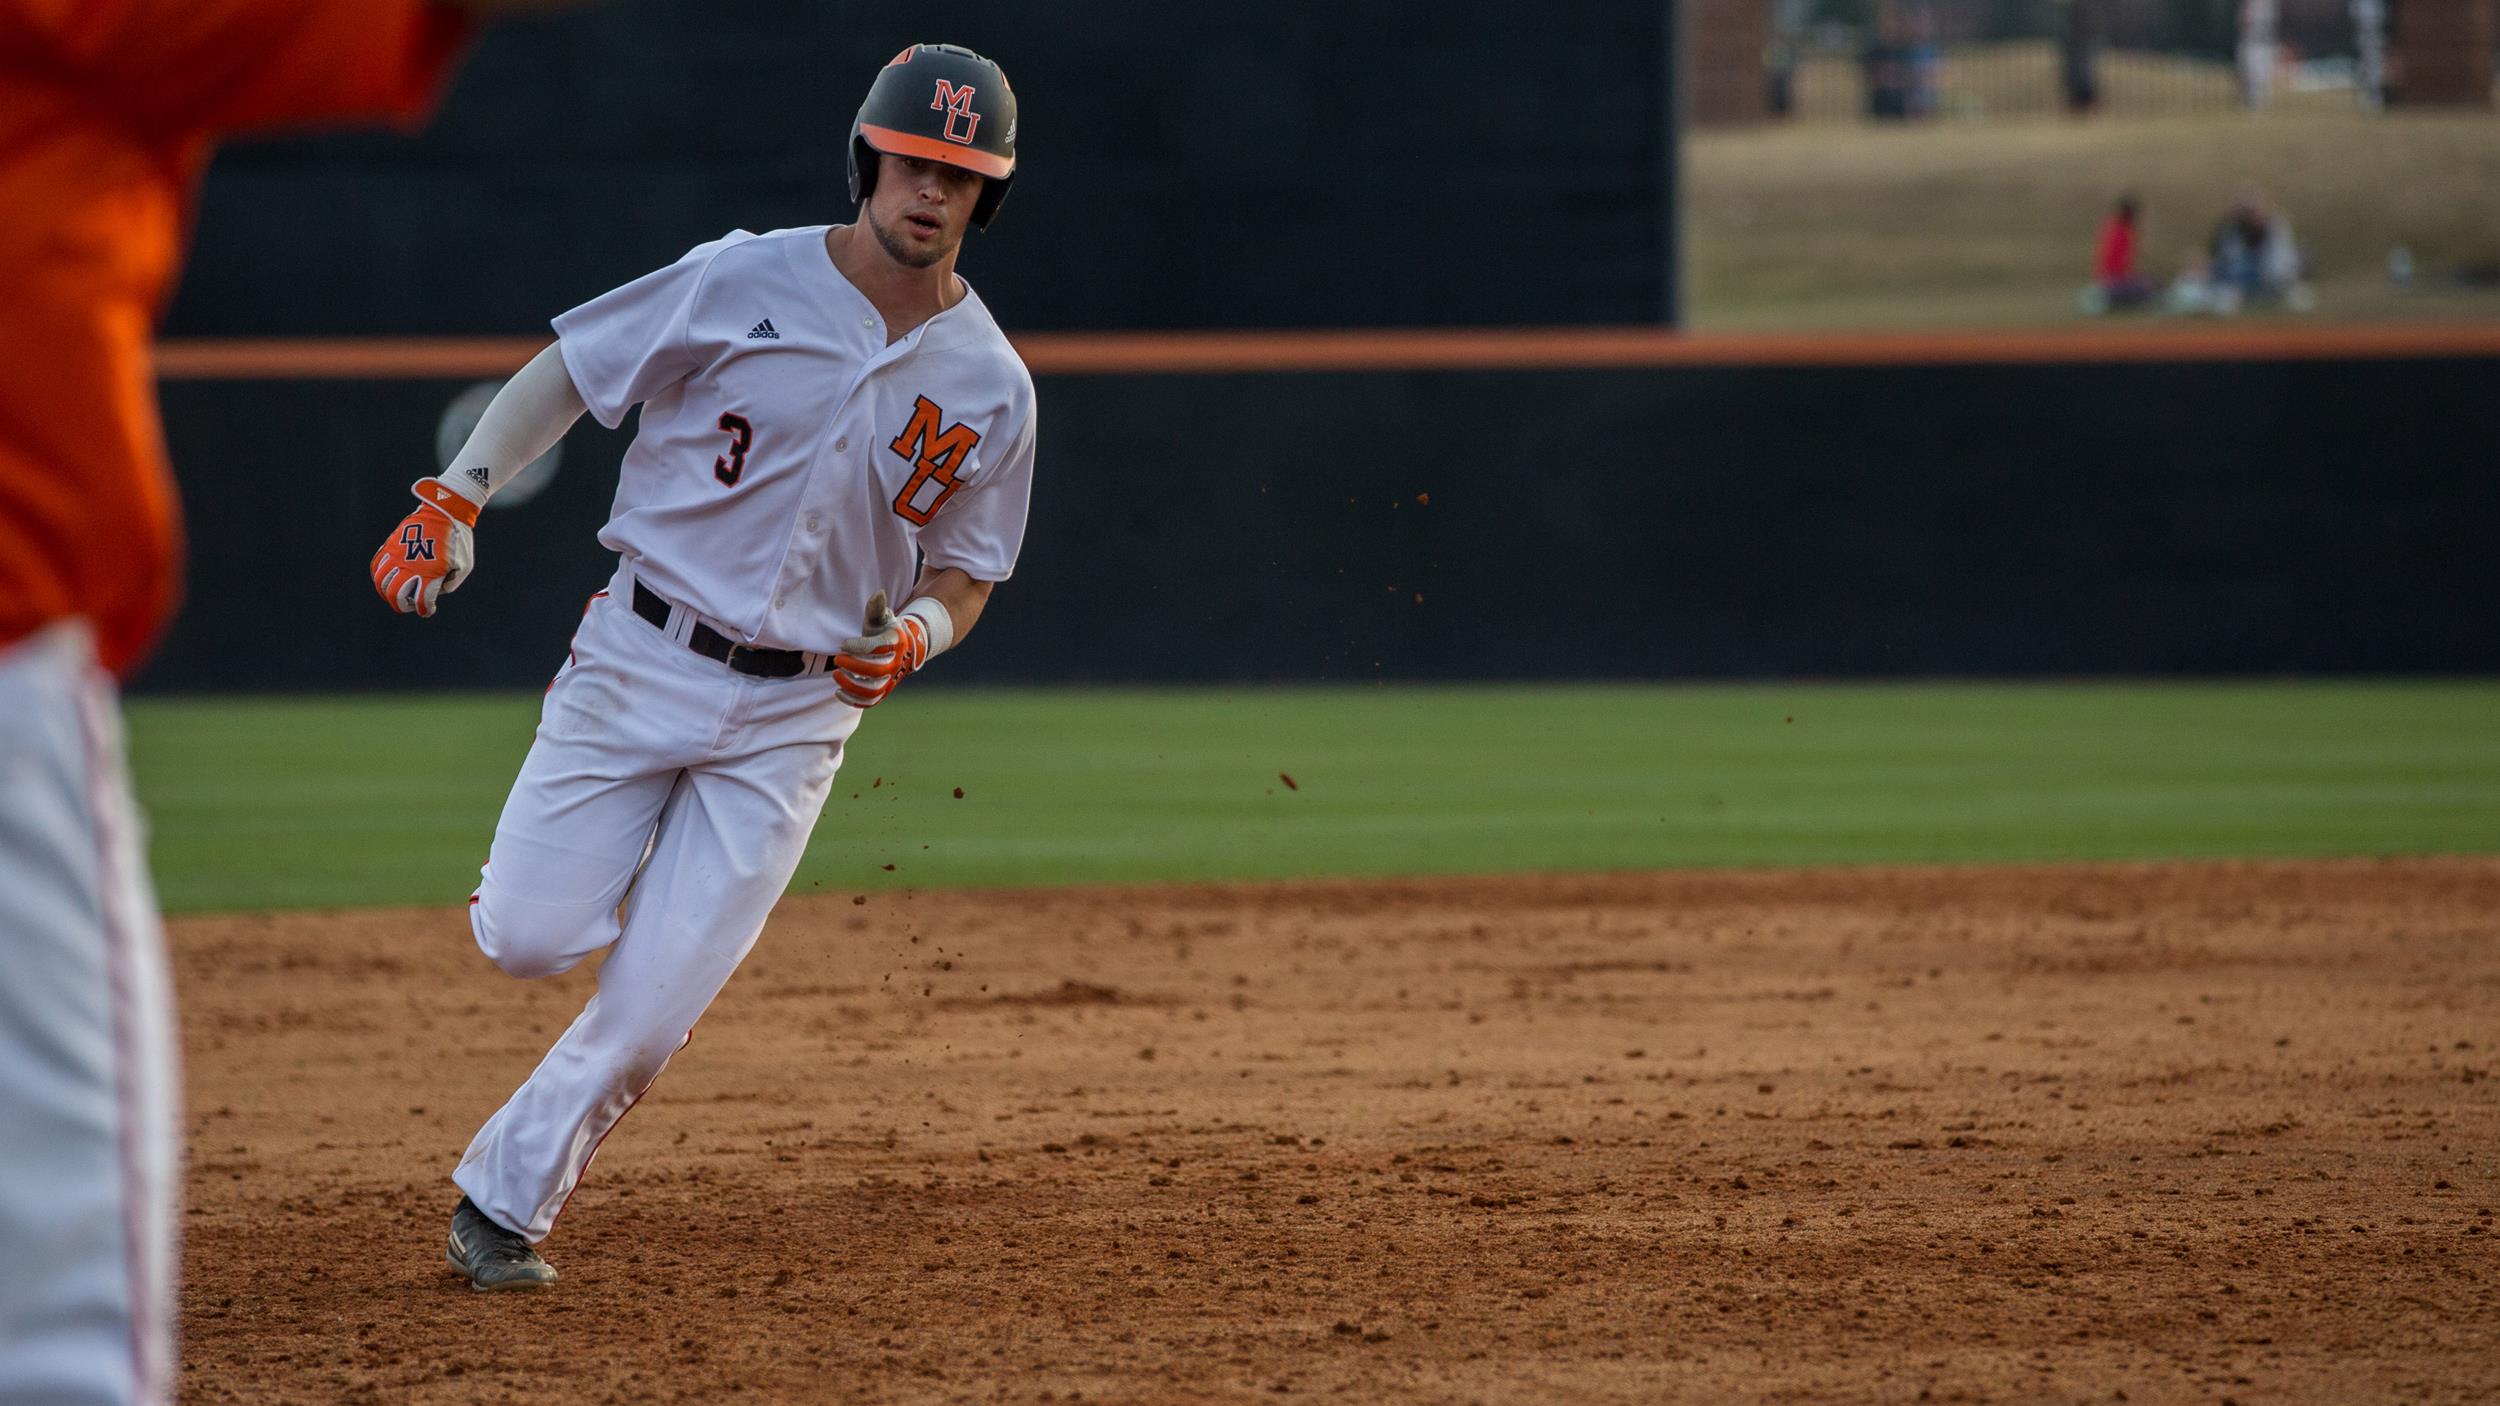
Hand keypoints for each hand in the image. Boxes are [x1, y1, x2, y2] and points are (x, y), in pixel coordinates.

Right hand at [370, 479, 478, 616]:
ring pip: (381, 582)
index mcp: (429, 573)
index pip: (421, 601)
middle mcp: (409, 565)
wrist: (445, 511)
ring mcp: (396, 555)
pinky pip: (377, 565)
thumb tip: (436, 592)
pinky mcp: (390, 545)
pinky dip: (378, 577)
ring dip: (387, 594)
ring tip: (396, 596)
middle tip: (411, 607)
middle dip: (403, 606)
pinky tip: (386, 581)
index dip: (425, 610)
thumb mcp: (464, 566)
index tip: (428, 611)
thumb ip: (451, 583)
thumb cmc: (458, 540)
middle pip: (396, 595)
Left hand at [834, 590, 929, 708]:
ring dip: (851, 685)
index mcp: (896, 643)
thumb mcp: (881, 617)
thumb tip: (878, 593)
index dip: (859, 647)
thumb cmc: (884, 631)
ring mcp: (890, 679)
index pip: (878, 648)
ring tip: (837, 675)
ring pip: (873, 689)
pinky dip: (853, 700)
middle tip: (837, 659)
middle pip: (875, 671)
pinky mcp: (883, 691)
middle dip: (853, 666)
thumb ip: (876, 607)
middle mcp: (896, 663)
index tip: (843, 644)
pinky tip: (839, 691)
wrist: (900, 649)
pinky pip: (870, 701)